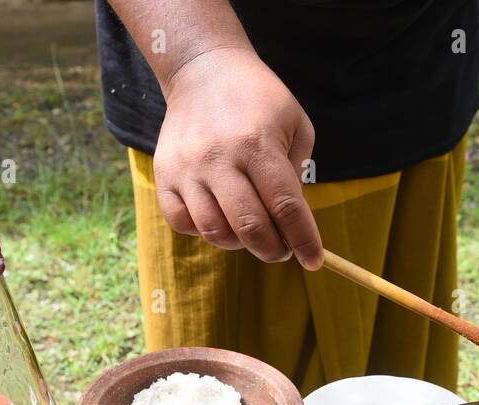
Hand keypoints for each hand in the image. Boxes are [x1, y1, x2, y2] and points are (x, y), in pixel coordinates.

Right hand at [154, 47, 321, 267]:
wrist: (204, 71)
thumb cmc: (259, 101)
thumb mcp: (294, 125)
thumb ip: (296, 175)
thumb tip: (291, 224)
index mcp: (257, 144)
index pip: (285, 206)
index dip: (303, 240)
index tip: (314, 260)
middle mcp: (219, 158)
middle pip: (250, 227)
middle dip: (274, 250)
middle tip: (282, 249)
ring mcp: (187, 169)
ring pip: (215, 232)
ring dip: (240, 243)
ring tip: (251, 229)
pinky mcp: (164, 176)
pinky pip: (182, 223)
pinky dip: (204, 231)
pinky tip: (219, 217)